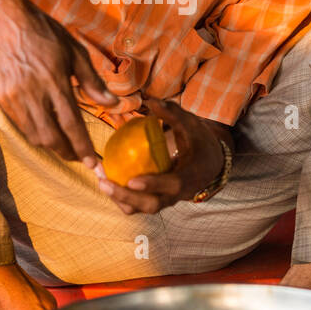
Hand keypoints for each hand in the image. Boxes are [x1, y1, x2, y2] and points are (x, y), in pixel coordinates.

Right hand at [0, 0, 117, 161]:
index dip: (83, 147)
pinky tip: (47, 129)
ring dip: (52, 145)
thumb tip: (113, 104)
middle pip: (51, 137)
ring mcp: (13, 97)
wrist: (6, 20)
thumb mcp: (75, 52)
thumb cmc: (46, 34)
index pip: (71, 124)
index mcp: (54, 80)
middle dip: (68, 153)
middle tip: (81, 158)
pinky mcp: (1, 98)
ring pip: (34, 136)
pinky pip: (21, 126)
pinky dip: (36, 133)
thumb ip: (93, 82)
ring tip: (66, 145)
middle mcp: (32, 92)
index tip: (94, 164)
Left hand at [93, 99, 224, 214]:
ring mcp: (167, 199)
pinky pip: (138, 205)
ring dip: (120, 199)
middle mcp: (179, 194)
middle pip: (153, 204)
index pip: (174, 184)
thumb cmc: (199, 141)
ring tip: (100, 182)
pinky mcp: (157, 199)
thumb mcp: (191, 125)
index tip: (132, 181)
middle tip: (104, 183)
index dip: (153, 184)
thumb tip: (151, 101)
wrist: (210, 164)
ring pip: (142, 208)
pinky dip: (121, 197)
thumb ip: (173, 114)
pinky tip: (106, 181)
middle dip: (127, 197)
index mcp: (192, 176)